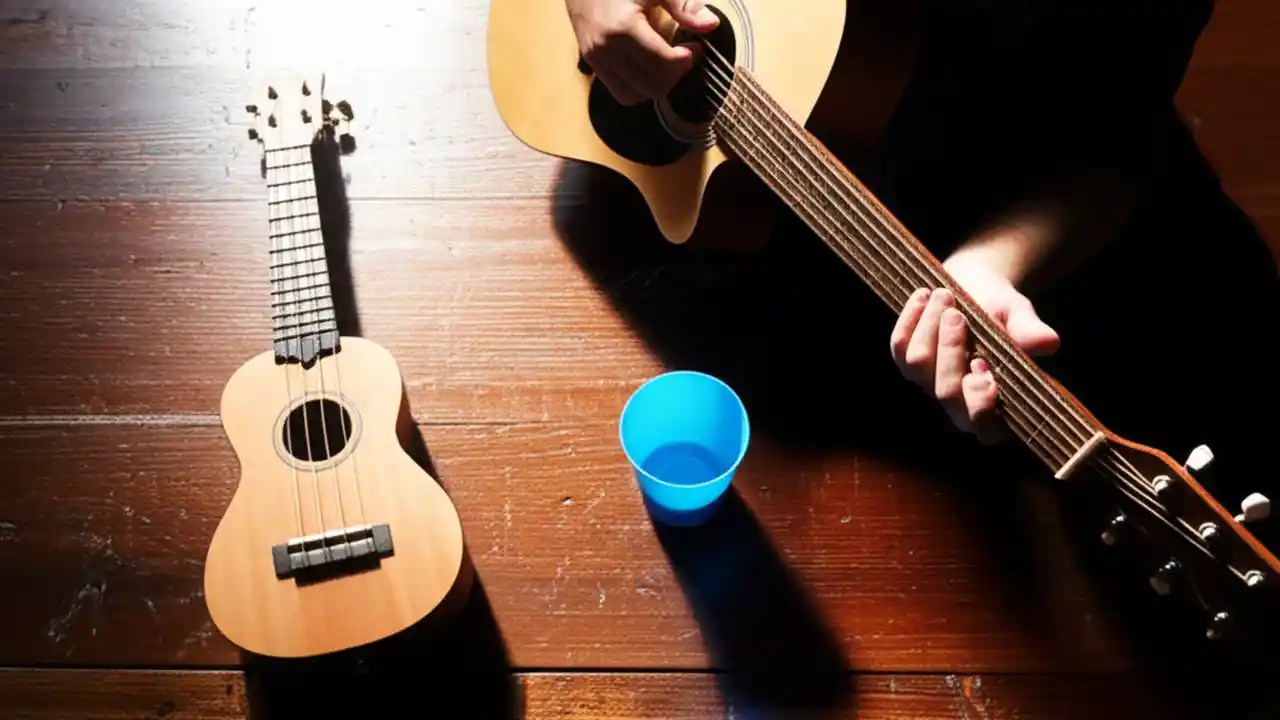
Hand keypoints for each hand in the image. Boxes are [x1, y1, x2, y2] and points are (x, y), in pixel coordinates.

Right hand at [566, 0, 719, 104]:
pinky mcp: (593, 66)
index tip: (695, 47)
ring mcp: (597, 61)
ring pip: (636, 96)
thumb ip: (683, 6)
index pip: (663, 63)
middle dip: (675, 75)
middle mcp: (607, 51)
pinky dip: (640, 87)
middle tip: (685, 55)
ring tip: (667, 64)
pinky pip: (621, 92)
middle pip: (652, 85)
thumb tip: (711, 25)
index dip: (685, 60)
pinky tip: (649, 68)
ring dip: (657, 85)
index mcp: (623, 29)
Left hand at [889, 262, 1060, 443]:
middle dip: (949, 352)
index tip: (983, 363)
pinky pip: (898, 349)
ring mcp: (930, 381)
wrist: (976, 284)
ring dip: (929, 328)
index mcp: (996, 401)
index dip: (980, 403)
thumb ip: (1029, 331)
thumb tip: (1048, 343)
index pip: (986, 428)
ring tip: (945, 295)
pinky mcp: (909, 360)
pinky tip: (923, 296)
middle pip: (947, 394)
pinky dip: (909, 320)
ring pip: (918, 367)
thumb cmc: (1003, 308)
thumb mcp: (1018, 315)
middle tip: (957, 315)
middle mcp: (960, 399)